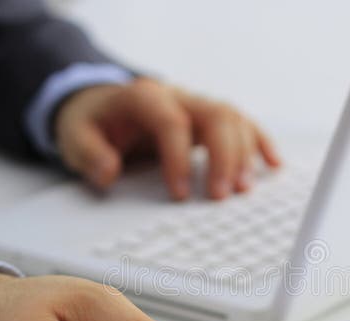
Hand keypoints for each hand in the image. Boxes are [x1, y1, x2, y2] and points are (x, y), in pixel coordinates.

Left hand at [54, 78, 280, 199]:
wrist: (101, 106)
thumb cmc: (93, 124)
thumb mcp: (75, 137)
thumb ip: (89, 155)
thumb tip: (109, 172)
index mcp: (144, 97)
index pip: (171, 122)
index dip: (178, 158)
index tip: (179, 194)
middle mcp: (177, 96)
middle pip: (215, 115)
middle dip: (223, 157)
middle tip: (221, 196)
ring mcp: (197, 104)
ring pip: (233, 119)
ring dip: (244, 154)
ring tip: (244, 189)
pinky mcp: (209, 118)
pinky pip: (243, 124)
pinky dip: (260, 143)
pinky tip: (273, 165)